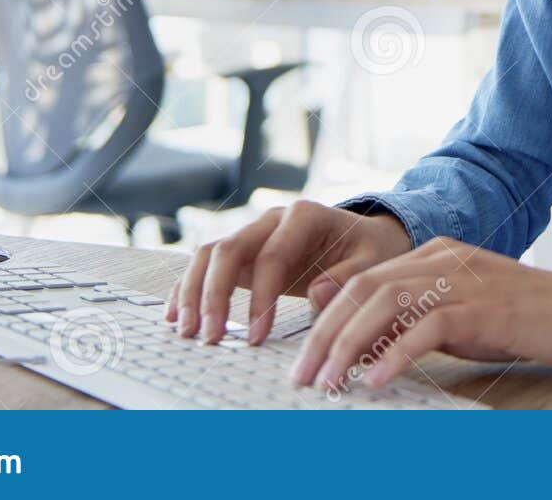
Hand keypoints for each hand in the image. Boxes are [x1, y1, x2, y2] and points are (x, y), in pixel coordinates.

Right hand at [165, 200, 412, 344]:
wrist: (367, 239)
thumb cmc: (370, 251)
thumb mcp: (374, 261)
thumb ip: (349, 277)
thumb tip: (318, 295)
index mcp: (304, 216)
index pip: (271, 256)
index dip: (260, 297)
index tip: (256, 335)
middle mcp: (272, 220)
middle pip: (228, 249)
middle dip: (214, 295)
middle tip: (209, 336)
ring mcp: (254, 234)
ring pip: (209, 255)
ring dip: (193, 292)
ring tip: (186, 332)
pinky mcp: (245, 254)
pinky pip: (208, 266)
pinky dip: (190, 289)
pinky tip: (177, 318)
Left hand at [287, 236, 551, 392]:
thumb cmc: (518, 320)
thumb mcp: (454, 317)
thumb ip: (410, 319)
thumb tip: (355, 339)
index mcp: (432, 255)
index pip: (363, 280)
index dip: (328, 319)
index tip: (306, 359)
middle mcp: (442, 259)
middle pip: (365, 289)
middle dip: (327, 334)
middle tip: (304, 376)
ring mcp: (463, 279)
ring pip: (386, 303)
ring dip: (349, 344)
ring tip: (330, 382)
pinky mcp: (484, 307)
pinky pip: (428, 326)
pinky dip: (397, 353)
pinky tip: (377, 380)